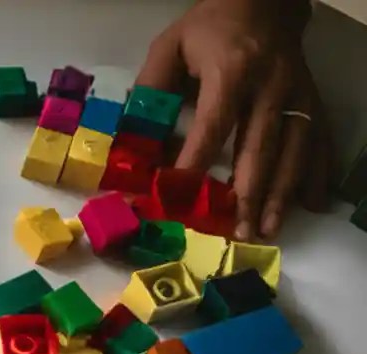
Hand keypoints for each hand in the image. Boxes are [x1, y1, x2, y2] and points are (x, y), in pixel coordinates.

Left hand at [136, 0, 331, 240]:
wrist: (263, 2)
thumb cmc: (209, 29)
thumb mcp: (170, 48)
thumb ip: (152, 89)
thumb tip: (133, 139)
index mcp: (230, 71)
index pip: (214, 123)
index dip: (197, 160)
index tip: (181, 195)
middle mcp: (269, 85)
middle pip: (261, 146)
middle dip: (250, 193)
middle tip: (240, 231)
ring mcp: (296, 93)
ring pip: (294, 150)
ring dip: (282, 194)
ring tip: (268, 229)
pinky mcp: (312, 99)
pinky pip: (319, 141)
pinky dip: (316, 175)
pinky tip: (312, 205)